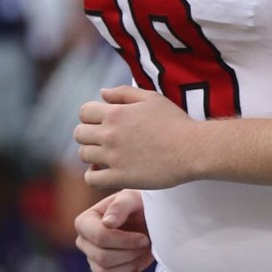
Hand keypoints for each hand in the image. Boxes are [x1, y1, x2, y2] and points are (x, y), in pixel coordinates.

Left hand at [74, 86, 200, 189]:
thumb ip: (124, 93)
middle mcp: (110, 134)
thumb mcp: (151, 98)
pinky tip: (105, 172)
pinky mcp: (120, 177)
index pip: (84, 112)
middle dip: (89, 135)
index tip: (101, 122)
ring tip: (106, 156)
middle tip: (103, 140)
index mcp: (116, 113)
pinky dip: (93, 175)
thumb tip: (102, 93)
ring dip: (92, 154)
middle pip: (79, 134)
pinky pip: (91, 178)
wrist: (192, 149)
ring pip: (83, 154)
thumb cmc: (175, 122)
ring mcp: (113, 157)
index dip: (91, 116)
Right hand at [74, 189, 152, 271]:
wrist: (149, 220)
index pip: (99, 238)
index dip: (124, 241)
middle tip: (145, 243)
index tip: (143, 238)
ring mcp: (93, 260)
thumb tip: (107, 223)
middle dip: (129, 253)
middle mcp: (84, 242)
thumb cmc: (138, 206)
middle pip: (102, 258)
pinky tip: (137, 266)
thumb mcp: (132, 198)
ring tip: (141, 252)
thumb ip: (120, 206)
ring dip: (130, 265)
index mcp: (85, 222)